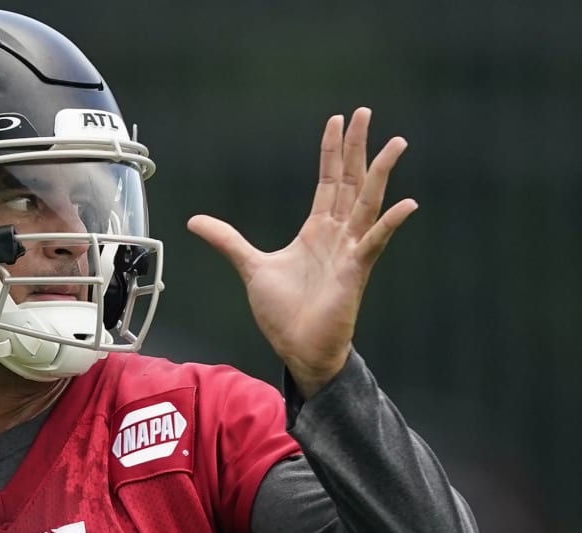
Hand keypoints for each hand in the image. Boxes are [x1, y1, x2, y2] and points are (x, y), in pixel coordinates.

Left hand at [187, 107, 416, 397]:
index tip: (336, 122)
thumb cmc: (284, 312)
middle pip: (350, 181)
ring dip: (381, 174)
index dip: (331, 152)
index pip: (328, 181)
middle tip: (364, 112)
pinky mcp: (355, 272)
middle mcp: (338, 234)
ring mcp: (350, 251)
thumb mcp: (250, 266)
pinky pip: (375, 242)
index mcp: (317, 230)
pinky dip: (389, 224)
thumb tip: (196, 220)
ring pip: (368, 203)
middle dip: (356, 147)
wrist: (298, 348)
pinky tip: (407, 203)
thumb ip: (228, 240)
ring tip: (396, 143)